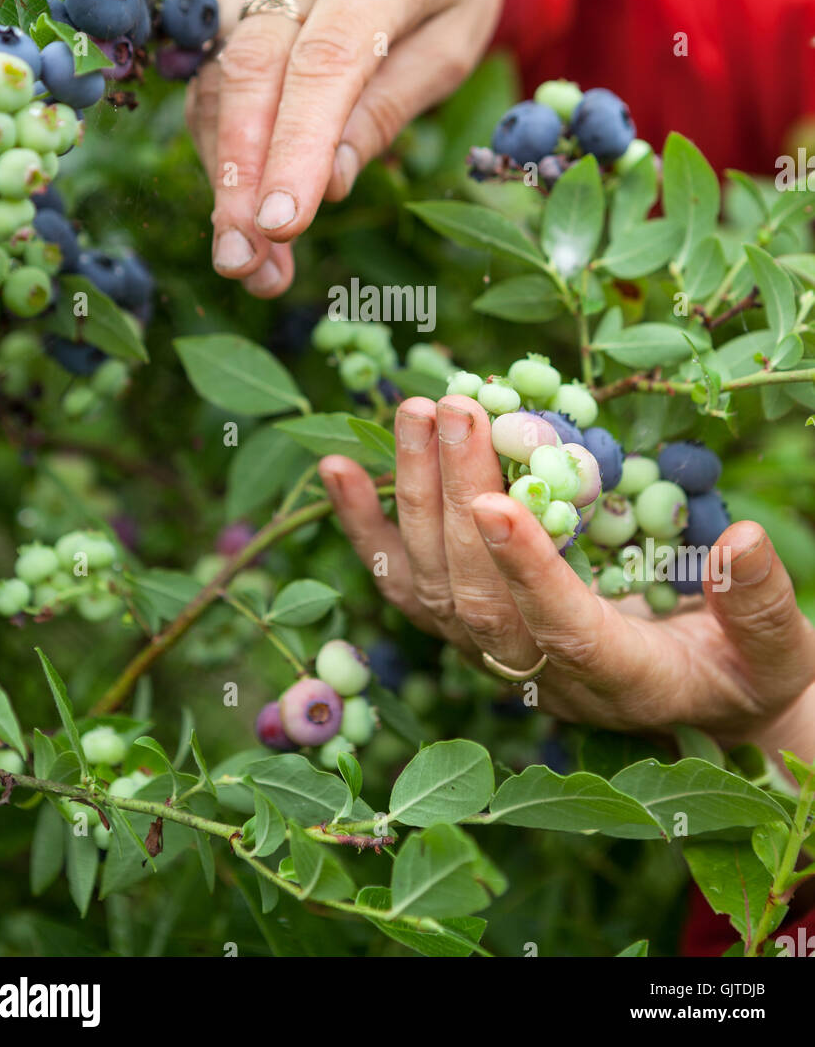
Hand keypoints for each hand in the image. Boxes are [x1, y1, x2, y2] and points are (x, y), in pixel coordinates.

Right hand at [186, 0, 509, 296]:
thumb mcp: (453, 44)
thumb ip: (392, 105)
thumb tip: (332, 182)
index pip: (328, 59)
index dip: (299, 145)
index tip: (283, 224)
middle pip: (253, 72)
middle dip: (242, 177)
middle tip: (246, 265)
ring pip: (219, 84)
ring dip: (224, 181)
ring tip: (248, 267)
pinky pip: (211, 83)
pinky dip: (219, 156)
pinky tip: (238, 216)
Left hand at [319, 395, 814, 748]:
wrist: (699, 700)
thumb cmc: (744, 669)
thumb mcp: (776, 649)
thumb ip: (761, 603)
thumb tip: (744, 539)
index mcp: (620, 677)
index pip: (560, 628)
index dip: (526, 569)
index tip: (498, 502)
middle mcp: (540, 674)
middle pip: (479, 593)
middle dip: (459, 496)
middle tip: (454, 408)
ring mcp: (492, 652)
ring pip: (434, 582)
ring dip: (413, 495)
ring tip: (412, 409)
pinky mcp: (466, 626)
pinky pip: (403, 581)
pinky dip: (365, 526)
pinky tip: (337, 466)